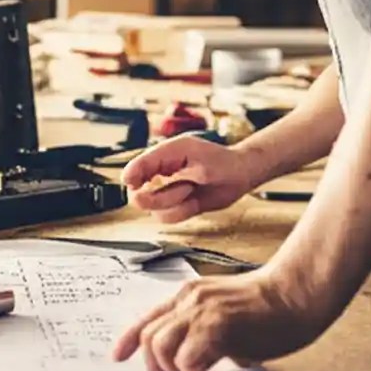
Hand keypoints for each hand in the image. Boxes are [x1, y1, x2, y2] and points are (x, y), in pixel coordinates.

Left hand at [111, 270, 326, 370]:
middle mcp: (189, 300)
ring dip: (170, 366)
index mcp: (188, 295)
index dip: (128, 341)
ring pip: (159, 345)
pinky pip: (186, 356)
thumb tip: (186, 358)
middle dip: (154, 363)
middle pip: (148, 336)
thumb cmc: (267, 308)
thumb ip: (201, 328)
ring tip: (191, 370)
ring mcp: (202, 311)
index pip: (146, 319)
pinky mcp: (219, 326)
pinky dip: (190, 368)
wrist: (296, 293)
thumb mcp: (223, 312)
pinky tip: (207, 367)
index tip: (118, 357)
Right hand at [122, 135, 260, 222]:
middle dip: (159, 197)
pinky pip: (166, 216)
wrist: (240, 175)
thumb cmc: (224, 163)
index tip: (130, 184)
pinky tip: (193, 202)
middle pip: (138, 192)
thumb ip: (170, 173)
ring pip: (153, 208)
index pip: (138, 166)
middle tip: (183, 191)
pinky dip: (181, 212)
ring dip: (174, 204)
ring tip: (192, 191)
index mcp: (166, 153)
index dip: (131, 176)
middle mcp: (162, 170)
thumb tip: (146, 180)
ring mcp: (166, 187)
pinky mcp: (173, 203)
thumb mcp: (201, 165)